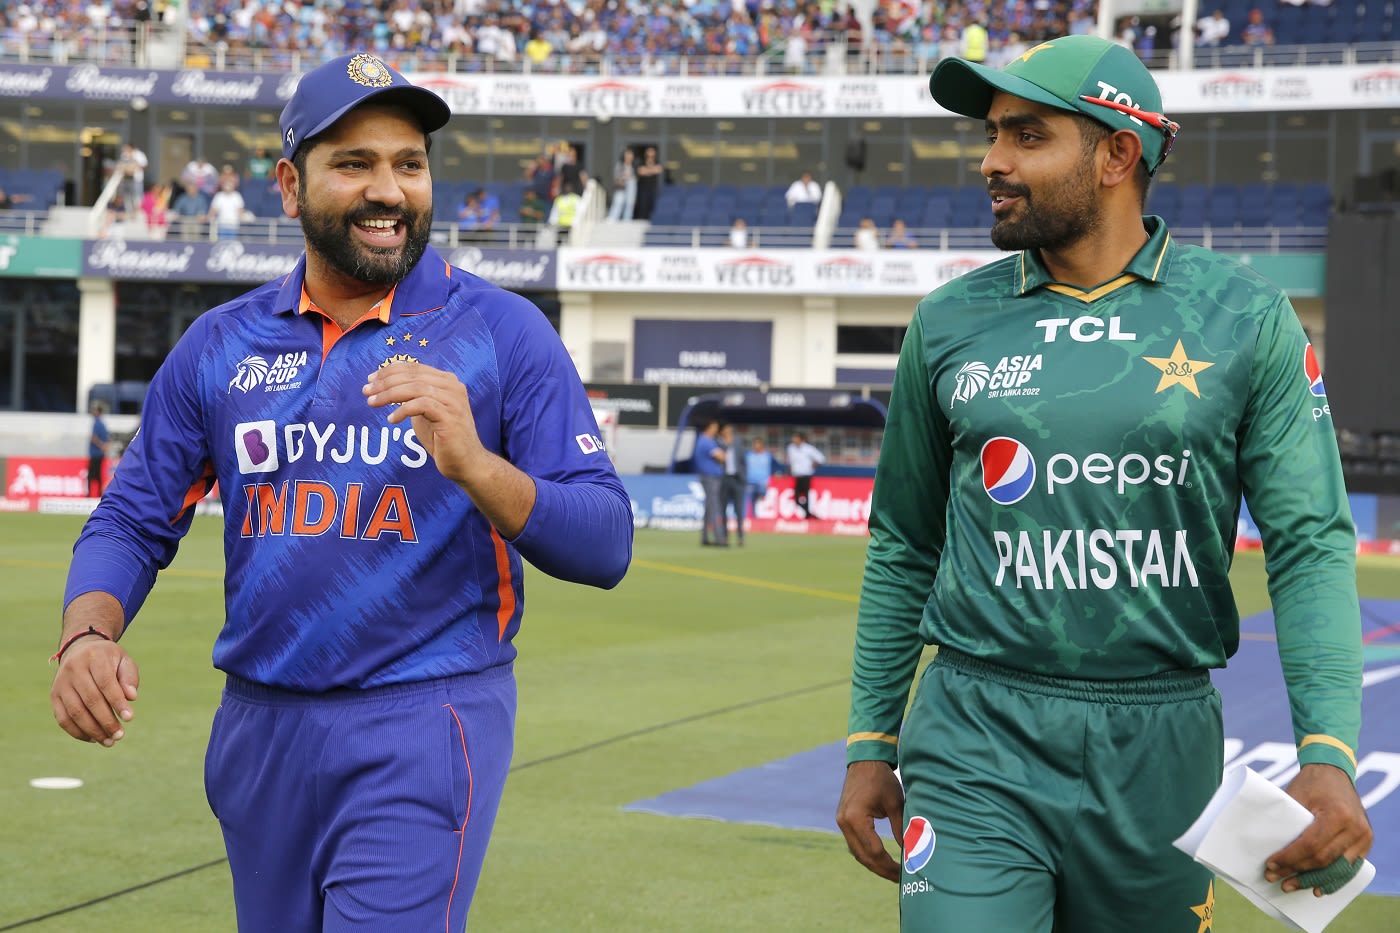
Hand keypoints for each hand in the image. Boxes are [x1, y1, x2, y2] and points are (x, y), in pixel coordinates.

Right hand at [50, 637, 138, 747]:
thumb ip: (129, 677)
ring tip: (109, 742)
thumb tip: (131, 698)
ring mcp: (61, 683)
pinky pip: (63, 718)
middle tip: (119, 736)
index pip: (106, 683)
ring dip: (92, 730)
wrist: (80, 650)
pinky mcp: (54, 696)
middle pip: (90, 700)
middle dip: (106, 721)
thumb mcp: (123, 661)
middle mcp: (74, 669)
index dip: (117, 702)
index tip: (129, 718)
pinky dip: (77, 732)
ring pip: (75, 712)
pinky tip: (93, 739)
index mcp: (95, 657)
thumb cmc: (108, 659)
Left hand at [364, 360, 482, 485]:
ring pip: (415, 388)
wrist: (466, 463)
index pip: (414, 368)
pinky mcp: (450, 416)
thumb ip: (413, 396)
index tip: (370, 380)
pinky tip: (392, 419)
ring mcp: (453, 401)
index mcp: (447, 381)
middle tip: (366, 391)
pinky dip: (403, 410)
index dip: (389, 371)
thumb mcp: (425, 412)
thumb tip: (386, 385)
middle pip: (412, 375)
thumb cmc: (443, 438)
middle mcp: (452, 387)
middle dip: (385, 382)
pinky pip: (421, 405)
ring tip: (372, 403)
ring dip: (389, 394)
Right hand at [836, 760, 904, 881]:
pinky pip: (855, 844)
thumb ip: (902, 829)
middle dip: (882, 870)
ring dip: (874, 864)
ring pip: (857, 853)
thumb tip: (911, 853)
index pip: (874, 851)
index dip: (890, 865)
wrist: (865, 761)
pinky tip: (880, 859)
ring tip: (892, 873)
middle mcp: (845, 823)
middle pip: (863, 856)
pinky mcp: (843, 820)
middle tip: (900, 879)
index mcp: (856, 818)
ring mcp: (842, 822)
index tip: (905, 873)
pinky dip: (867, 854)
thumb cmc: (882, 779)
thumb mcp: (896, 804)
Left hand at [1264, 763, 1372, 895]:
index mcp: (1337, 814)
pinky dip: (1333, 879)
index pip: (1310, 845)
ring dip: (1313, 881)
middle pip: (1323, 859)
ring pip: (1337, 868)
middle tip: (1275, 879)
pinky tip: (1318, 889)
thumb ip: (1289, 821)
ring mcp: (1364, 837)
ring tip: (1291, 886)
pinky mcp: (1365, 843)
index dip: (1290, 858)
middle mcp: (1355, 828)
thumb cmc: (1311, 783)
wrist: (1334, 772)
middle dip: (1297, 871)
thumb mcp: (1296, 796)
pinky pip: (1349, 867)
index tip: (1271, 865)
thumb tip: (1269, 848)